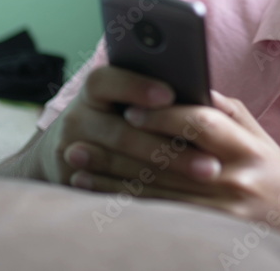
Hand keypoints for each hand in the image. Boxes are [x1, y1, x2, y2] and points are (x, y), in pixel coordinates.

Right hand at [0, 66, 221, 186]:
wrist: (68, 149)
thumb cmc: (119, 115)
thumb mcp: (131, 96)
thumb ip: (164, 94)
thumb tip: (207, 99)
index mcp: (96, 89)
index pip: (108, 81)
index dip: (136, 87)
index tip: (169, 95)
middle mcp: (76, 117)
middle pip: (122, 132)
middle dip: (168, 147)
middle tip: (211, 162)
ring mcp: (69, 151)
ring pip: (120, 164)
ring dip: (165, 173)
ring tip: (206, 176)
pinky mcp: (72, 182)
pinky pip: (115, 191)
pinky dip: (148, 194)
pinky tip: (181, 198)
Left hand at [64, 90, 279, 269]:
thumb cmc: (279, 179)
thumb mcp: (260, 140)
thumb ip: (223, 113)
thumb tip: (180, 84)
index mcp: (248, 148)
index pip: (201, 124)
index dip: (163, 116)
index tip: (128, 110)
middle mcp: (236, 181)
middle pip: (166, 162)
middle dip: (117, 150)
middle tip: (78, 139)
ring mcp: (223, 214)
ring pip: (156, 193)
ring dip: (110, 180)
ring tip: (76, 167)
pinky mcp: (213, 237)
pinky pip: (161, 218)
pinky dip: (126, 205)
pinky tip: (99, 197)